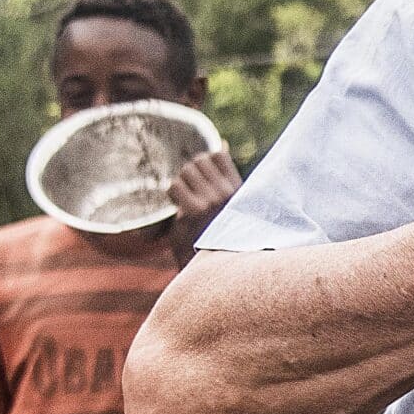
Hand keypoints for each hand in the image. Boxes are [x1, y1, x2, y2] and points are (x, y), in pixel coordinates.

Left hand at [167, 149, 242, 265]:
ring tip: (186, 203)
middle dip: (189, 173)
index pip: (218, 154)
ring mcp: (213, 201)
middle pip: (198, 160)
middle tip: (191, 194)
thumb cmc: (223, 234)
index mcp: (241, 190)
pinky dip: (173, 196)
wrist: (221, 271)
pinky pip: (175, 187)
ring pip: (185, 171)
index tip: (202, 181)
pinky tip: (180, 210)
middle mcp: (230, 193)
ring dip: (180, 185)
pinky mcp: (196, 211)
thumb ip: (225, 176)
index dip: (204, 162)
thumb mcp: (231, 203)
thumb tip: (221, 142)